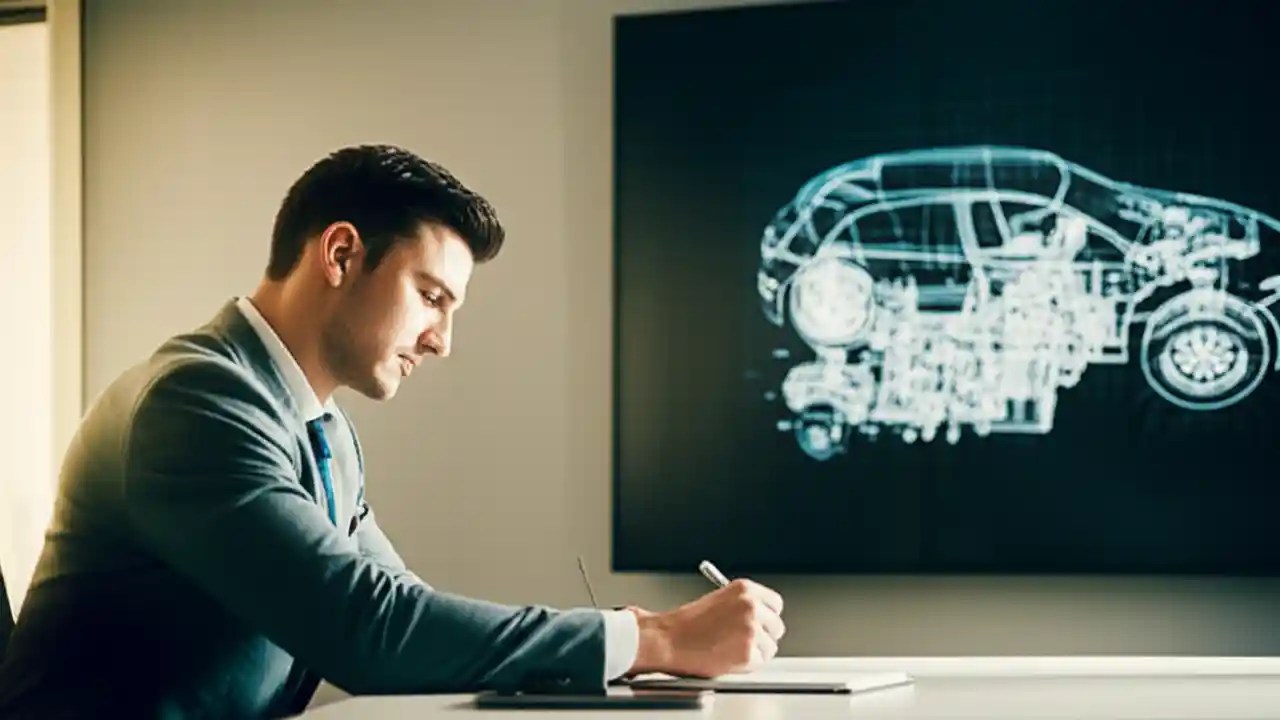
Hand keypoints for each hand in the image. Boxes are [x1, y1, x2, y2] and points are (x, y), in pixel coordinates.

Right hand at [627, 578, 784, 677]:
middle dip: (764, 636)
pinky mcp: (748, 653)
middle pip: (776, 626)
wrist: (668, 640)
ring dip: (755, 652)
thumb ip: (743, 606)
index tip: (762, 623)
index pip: (775, 603)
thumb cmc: (687, 623)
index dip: (768, 616)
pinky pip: (759, 662)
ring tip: (731, 649)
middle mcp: (752, 607)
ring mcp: (751, 630)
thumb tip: (762, 619)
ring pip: (770, 647)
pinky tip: (728, 658)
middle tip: (744, 641)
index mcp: (745, 589)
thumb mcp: (719, 601)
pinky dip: (747, 665)